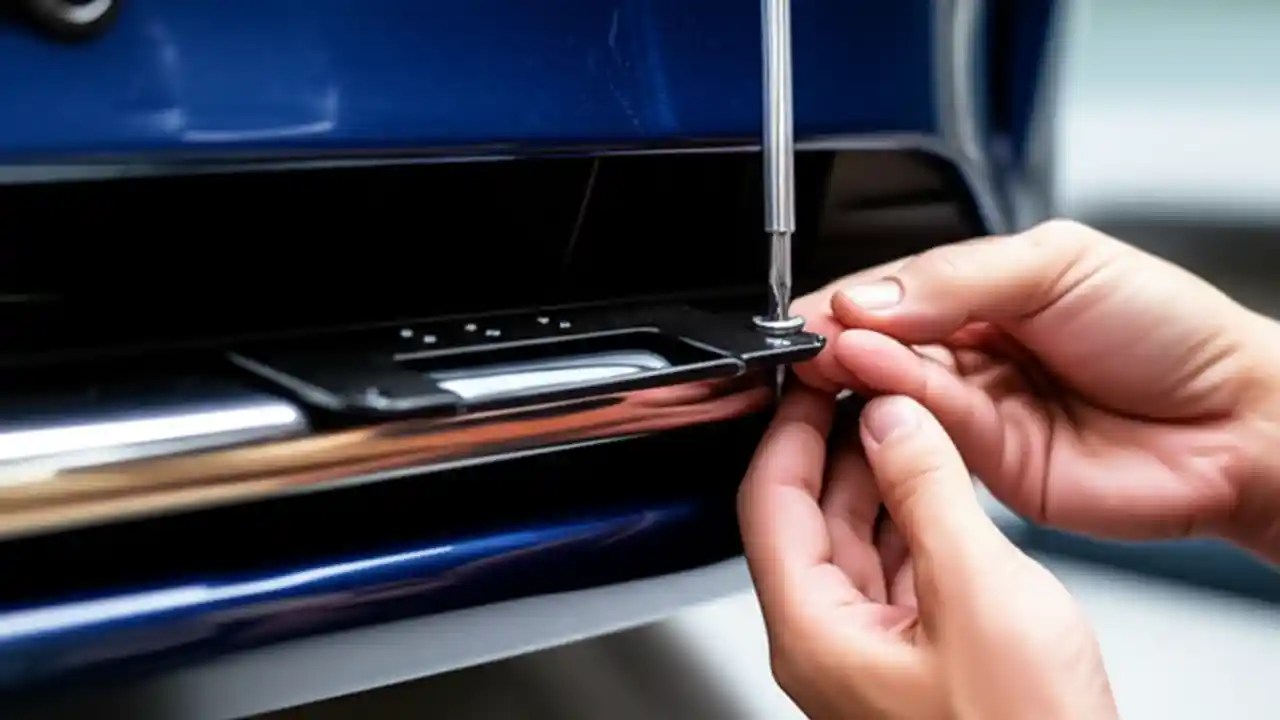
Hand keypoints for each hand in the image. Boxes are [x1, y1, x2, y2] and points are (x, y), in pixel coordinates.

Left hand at [738, 388, 1116, 719]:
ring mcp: (866, 654)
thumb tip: (893, 418)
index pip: (769, 500)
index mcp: (813, 631)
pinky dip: (907, 519)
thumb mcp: (979, 595)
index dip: (789, 427)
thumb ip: (928, 493)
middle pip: (807, 515)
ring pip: (851, 539)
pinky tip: (934, 486)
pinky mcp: (909, 661)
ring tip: (905, 418)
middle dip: (836, 442)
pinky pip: (890, 570)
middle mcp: (825, 643)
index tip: (811, 376)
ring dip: (875, 476)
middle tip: (867, 384)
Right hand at [792, 220, 1279, 559]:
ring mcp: (977, 405)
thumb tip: (871, 298)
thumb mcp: (1059, 265)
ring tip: (837, 354)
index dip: (849, 298)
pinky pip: (926, 432)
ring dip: (862, 371)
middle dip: (843, 336)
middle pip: (882, 341)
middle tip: (812, 334)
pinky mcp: (984, 461)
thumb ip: (958, 279)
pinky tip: (873, 385)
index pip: (893, 288)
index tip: (814, 306)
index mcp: (984, 288)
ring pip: (896, 387)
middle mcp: (971, 347)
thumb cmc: (1169, 332)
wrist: (1236, 424)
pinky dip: (897, 410)